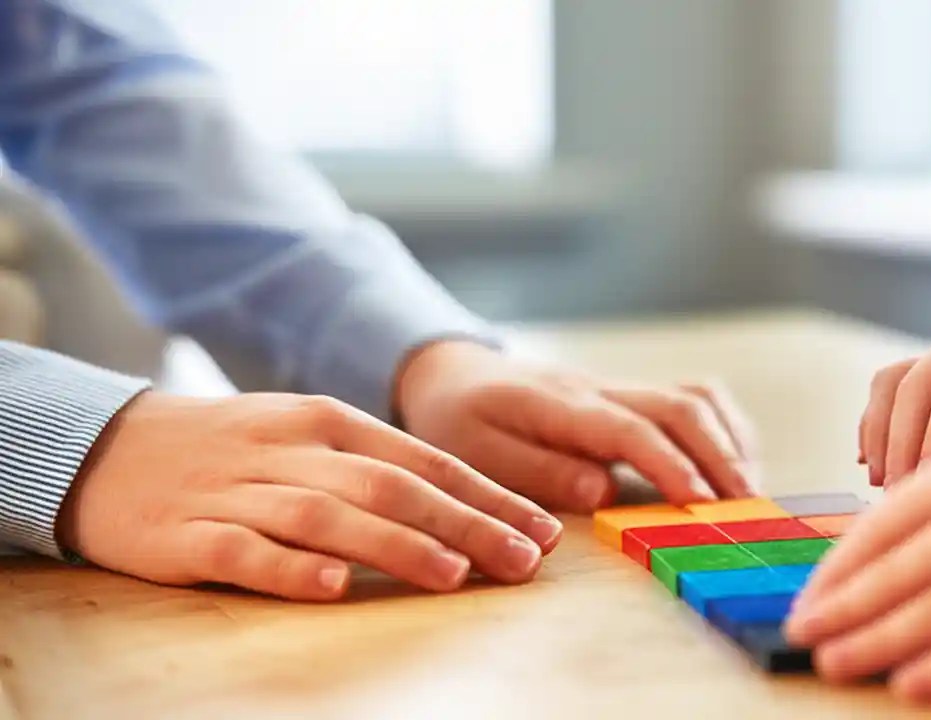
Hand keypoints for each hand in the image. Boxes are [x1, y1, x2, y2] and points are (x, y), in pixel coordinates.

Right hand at [57, 392, 563, 600]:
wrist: (112, 448)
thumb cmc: (234, 450)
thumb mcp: (309, 438)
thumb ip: (377, 468)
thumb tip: (465, 508)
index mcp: (329, 422)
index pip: (425, 460)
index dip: (488, 497)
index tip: (541, 530)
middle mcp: (294, 451)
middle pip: (393, 487)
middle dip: (467, 524)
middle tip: (524, 560)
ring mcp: (241, 491)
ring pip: (330, 516)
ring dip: (397, 546)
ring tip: (453, 574)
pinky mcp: (190, 533)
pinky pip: (247, 551)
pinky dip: (292, 568)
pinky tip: (333, 585)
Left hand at [396, 341, 758, 511]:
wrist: (454, 375)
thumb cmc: (460, 420)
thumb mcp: (477, 451)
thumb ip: (539, 470)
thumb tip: (603, 490)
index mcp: (560, 404)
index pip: (629, 428)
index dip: (669, 464)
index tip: (699, 503)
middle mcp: (600, 389)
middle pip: (678, 405)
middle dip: (719, 455)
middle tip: (745, 508)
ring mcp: (619, 387)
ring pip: (694, 395)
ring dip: (729, 440)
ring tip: (748, 492)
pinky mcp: (631, 395)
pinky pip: (691, 397)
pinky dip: (723, 428)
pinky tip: (734, 465)